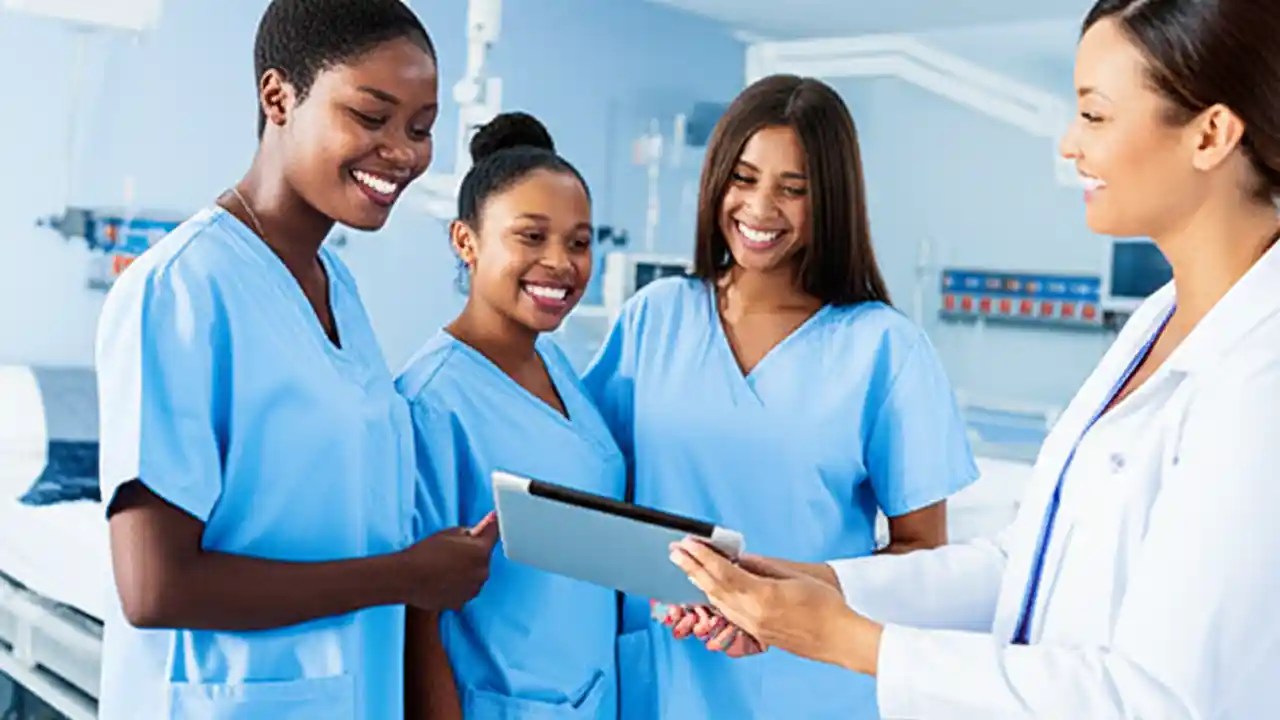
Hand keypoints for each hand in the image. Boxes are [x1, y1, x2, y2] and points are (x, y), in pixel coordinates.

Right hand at [401, 512, 498, 610]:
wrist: (406, 578)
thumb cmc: (425, 552)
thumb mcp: (449, 533)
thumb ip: (470, 532)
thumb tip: (480, 530)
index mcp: (481, 551)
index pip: (493, 534)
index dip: (490, 526)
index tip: (492, 521)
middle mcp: (482, 572)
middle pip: (483, 558)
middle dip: (473, 553)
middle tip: (453, 551)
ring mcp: (473, 589)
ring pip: (475, 575)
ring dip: (467, 570)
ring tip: (443, 567)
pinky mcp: (462, 602)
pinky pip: (465, 589)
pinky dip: (458, 585)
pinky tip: (441, 580)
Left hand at [669, 539, 881, 674]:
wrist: (840, 639)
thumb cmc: (826, 608)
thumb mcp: (796, 577)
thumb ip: (765, 567)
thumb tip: (742, 559)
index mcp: (762, 597)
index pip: (723, 573)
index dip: (702, 556)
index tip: (687, 544)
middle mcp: (752, 615)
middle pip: (713, 588)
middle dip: (691, 568)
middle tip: (675, 552)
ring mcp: (754, 627)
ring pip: (718, 602)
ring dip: (701, 582)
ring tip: (687, 566)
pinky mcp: (758, 634)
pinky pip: (729, 613)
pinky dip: (716, 597)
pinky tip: (711, 590)